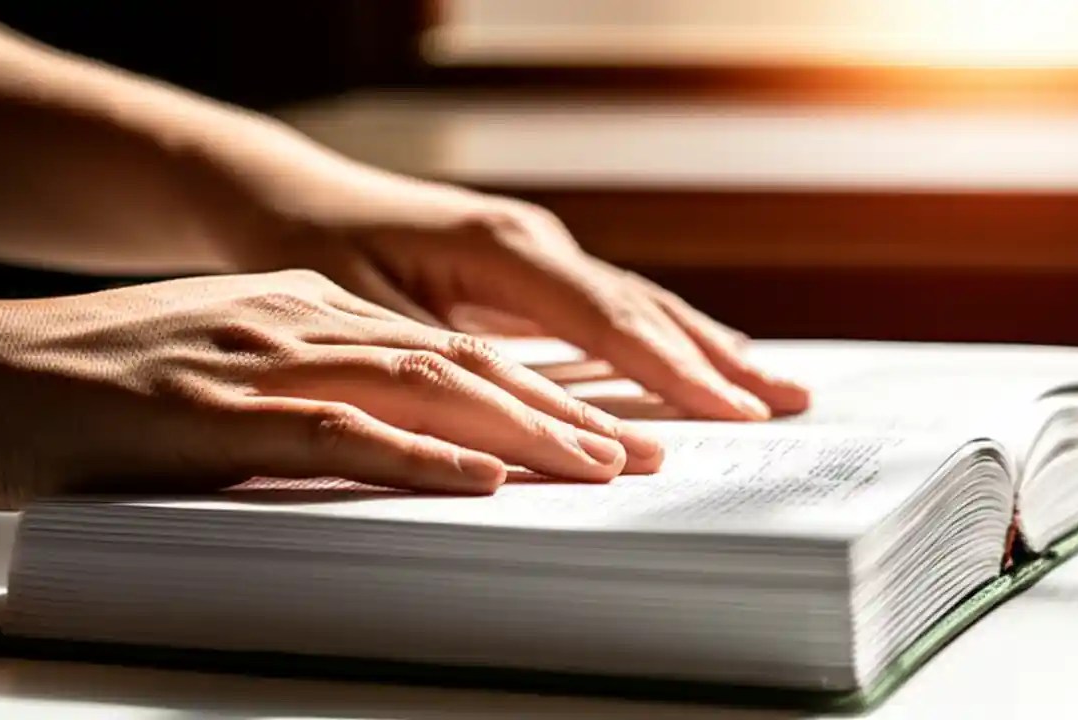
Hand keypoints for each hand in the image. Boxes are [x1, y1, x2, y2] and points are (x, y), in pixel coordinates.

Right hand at [0, 270, 662, 510]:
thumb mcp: (233, 374)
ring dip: (517, 430)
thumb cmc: (100, 385)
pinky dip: (415, 456)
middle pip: (458, 364)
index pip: (449, 349)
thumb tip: (403, 443)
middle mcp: (298, 322)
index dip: (539, 392)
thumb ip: (315, 399)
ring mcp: (257, 359)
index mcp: (308, 313)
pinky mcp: (210, 409)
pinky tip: (475, 479)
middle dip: (558, 412)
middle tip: (633, 452)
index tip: (605, 431)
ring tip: (591, 466)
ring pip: (419, 387)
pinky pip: (334, 429)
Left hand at [229, 190, 810, 421]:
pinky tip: (704, 356)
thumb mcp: (358, 310)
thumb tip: (510, 413)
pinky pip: (616, 305)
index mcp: (499, 248)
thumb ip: (436, 358)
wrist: (289, 198)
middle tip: (788, 404)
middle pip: (643, 307)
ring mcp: (539, 250)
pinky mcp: (534, 268)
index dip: (670, 370)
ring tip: (776, 384)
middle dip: (716, 360)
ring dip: (708, 346)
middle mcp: (533, 241)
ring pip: (640, 302)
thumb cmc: (312, 249)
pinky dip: (667, 336)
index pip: (605, 318)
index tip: (730, 412)